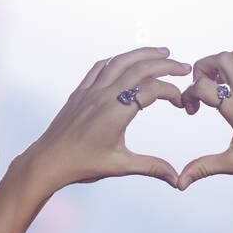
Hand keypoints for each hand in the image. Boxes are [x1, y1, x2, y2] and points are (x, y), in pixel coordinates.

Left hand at [17, 47, 188, 191]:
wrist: (48, 161)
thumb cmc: (82, 165)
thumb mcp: (120, 166)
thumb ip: (151, 167)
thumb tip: (177, 180)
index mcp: (115, 113)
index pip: (151, 90)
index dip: (171, 92)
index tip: (181, 103)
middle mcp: (103, 96)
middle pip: (139, 68)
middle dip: (165, 64)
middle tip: (184, 67)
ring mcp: (90, 91)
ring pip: (120, 61)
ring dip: (143, 54)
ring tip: (163, 52)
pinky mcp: (80, 92)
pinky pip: (100, 67)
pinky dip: (118, 60)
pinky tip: (127, 60)